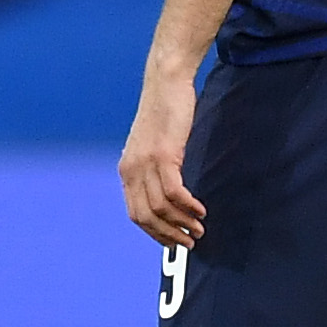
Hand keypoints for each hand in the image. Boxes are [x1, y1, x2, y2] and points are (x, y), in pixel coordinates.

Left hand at [119, 70, 203, 248]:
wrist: (166, 84)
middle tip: (189, 242)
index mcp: (127, 170)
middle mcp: (131, 170)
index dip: (155, 232)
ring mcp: (145, 163)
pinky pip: (174, 192)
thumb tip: (167, 193)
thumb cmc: (164, 113)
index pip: (135, 213)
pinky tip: (200, 211)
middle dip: (168, 235)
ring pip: (160, 208)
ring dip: (182, 223)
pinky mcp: (163, 155)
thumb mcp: (153, 146)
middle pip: (145, 216)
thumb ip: (154, 169)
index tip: (172, 241)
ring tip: (199, 229)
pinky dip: (188, 206)